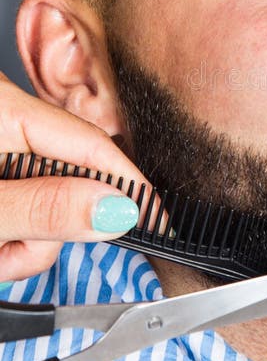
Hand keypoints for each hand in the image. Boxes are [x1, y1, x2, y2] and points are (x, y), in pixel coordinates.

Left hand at [0, 72, 147, 282]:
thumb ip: (44, 208)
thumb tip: (116, 207)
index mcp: (1, 108)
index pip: (90, 143)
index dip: (129, 184)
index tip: (157, 219)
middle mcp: (7, 118)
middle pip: (70, 177)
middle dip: (48, 229)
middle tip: (5, 252)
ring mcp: (4, 144)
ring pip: (50, 200)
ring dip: (26, 240)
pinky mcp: (3, 171)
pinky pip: (30, 203)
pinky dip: (14, 235)